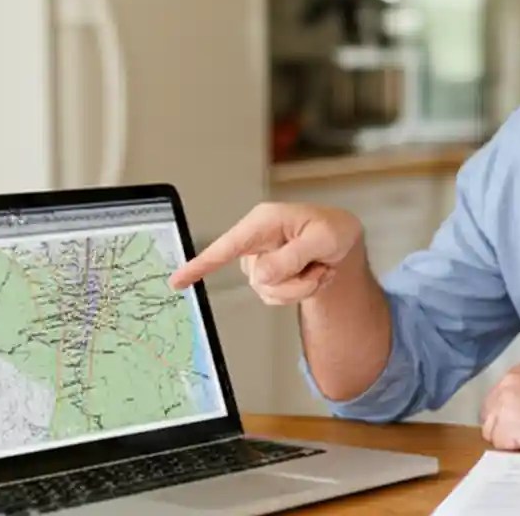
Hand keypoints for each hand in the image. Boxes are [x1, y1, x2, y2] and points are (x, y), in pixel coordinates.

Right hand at [166, 202, 365, 305]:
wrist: (343, 242)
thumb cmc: (334, 231)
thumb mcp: (322, 240)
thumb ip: (291, 257)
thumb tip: (260, 276)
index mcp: (263, 222)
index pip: (226, 246)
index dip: (200, 264)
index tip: (176, 280)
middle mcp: (255, 240)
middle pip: (261, 280)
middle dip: (296, 282)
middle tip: (321, 268)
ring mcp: (259, 260)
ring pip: (270, 292)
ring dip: (302, 287)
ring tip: (319, 267)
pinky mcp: (265, 275)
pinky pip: (276, 298)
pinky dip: (301, 291)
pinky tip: (312, 273)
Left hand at [480, 364, 519, 452]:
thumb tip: (516, 416)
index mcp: (515, 373)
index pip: (495, 402)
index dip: (510, 418)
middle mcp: (505, 384)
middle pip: (490, 417)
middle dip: (506, 430)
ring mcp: (504, 404)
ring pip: (493, 433)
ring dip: (511, 441)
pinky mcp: (508, 426)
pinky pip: (501, 447)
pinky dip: (516, 450)